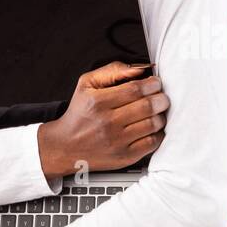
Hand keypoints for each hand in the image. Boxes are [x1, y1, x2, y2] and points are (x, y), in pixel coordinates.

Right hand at [37, 61, 168, 178]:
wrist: (66, 146)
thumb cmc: (80, 112)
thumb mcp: (87, 84)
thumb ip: (112, 71)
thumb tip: (139, 70)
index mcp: (98, 102)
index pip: (135, 89)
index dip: (152, 84)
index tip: (156, 84)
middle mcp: (107, 123)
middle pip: (147, 106)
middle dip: (161, 99)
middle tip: (161, 97)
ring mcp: (117, 142)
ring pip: (153, 124)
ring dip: (160, 115)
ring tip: (156, 112)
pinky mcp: (124, 157)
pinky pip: (152, 143)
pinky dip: (158, 133)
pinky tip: (152, 128)